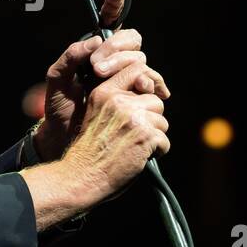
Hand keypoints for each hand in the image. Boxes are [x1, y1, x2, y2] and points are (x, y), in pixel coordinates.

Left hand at [32, 0, 169, 160]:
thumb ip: (70, 57)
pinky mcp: (137, 94)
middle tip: (98, 69)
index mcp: (95, 50)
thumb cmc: (59, 107)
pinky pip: (153, 83)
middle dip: (117, 51)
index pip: (109, 22)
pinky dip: (155, 84)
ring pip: (141, 61)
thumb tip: (96, 42)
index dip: (113, 6)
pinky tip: (156, 92)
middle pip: (131, 40)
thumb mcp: (57, 80)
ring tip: (119, 86)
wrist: (67, 137)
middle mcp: (114, 59)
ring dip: (132, 70)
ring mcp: (127, 76)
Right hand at [61, 61, 171, 208]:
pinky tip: (139, 157)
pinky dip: (156, 152)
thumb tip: (148, 90)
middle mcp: (119, 101)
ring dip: (154, 137)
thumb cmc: (90, 150)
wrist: (82, 176)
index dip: (147, 84)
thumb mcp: (95, 114)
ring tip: (134, 147)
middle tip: (134, 135)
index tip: (146, 98)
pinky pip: (164, 141)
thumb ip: (116, 100)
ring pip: (162, 122)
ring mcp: (133, 118)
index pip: (136, 69)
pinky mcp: (145, 136)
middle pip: (155, 101)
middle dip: (150, 119)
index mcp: (104, 92)